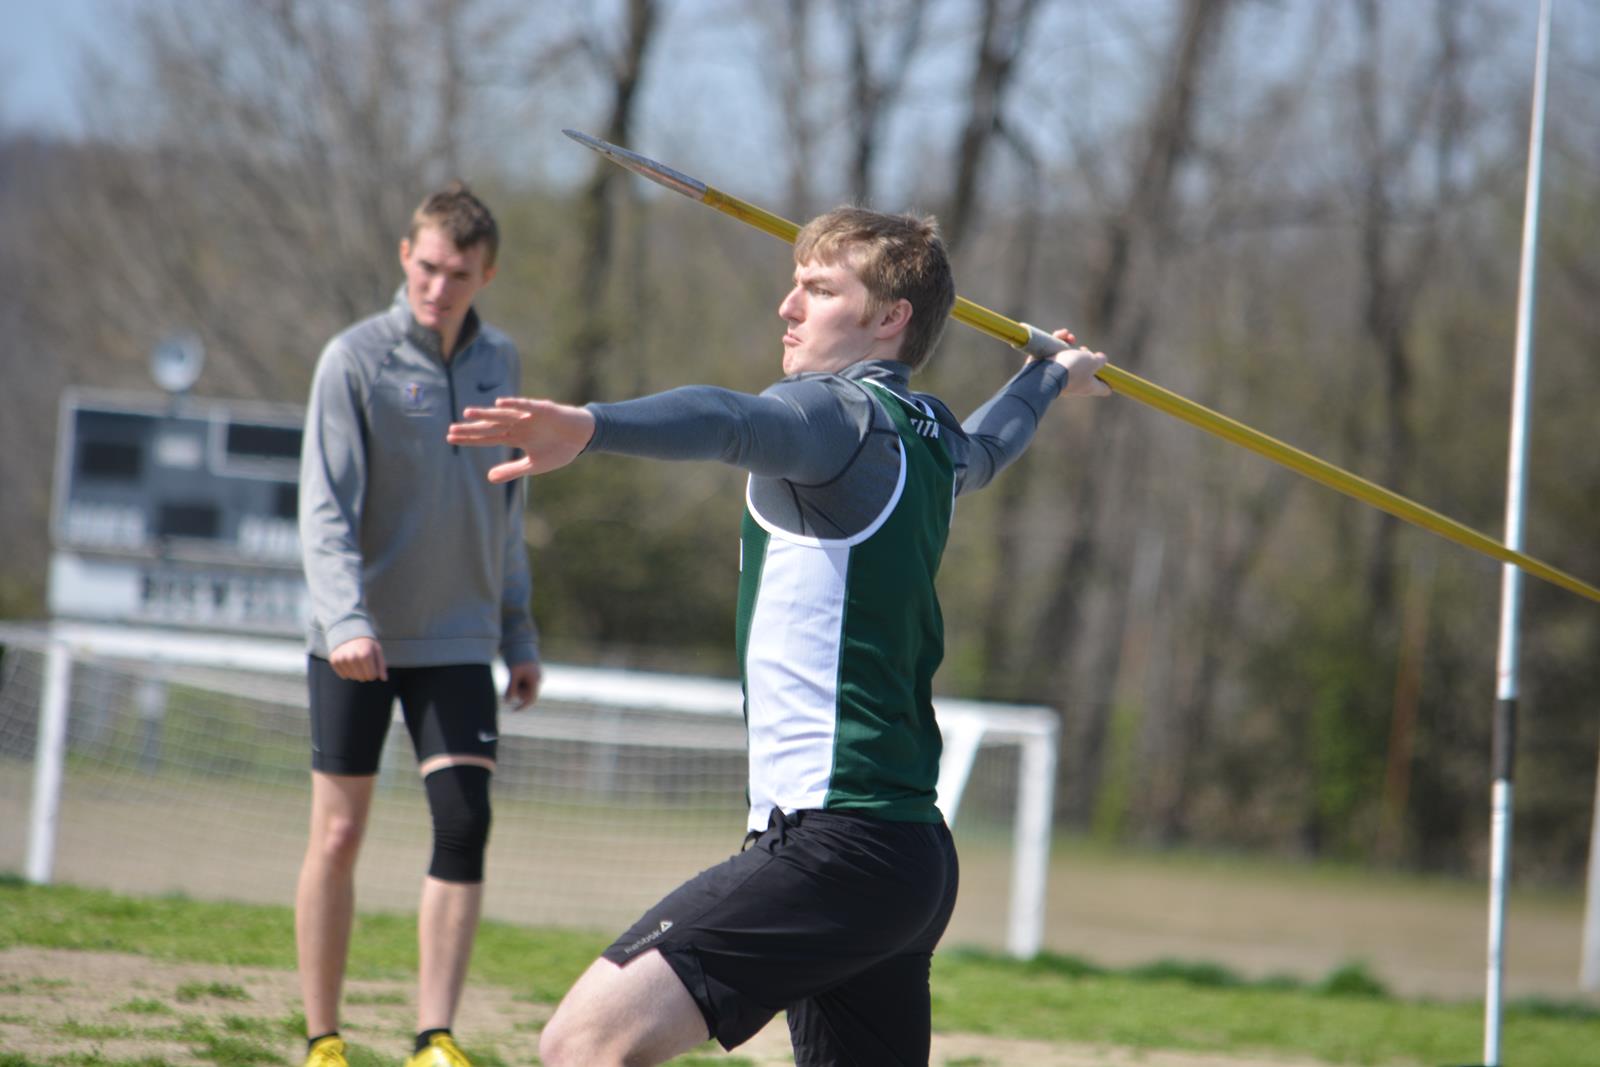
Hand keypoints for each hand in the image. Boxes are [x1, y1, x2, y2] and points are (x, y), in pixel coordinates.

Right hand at [330, 637, 386, 681]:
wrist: (348, 631)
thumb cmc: (366, 642)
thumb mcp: (377, 650)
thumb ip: (381, 665)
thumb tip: (384, 679)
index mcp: (365, 655)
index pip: (371, 676)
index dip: (374, 672)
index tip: (372, 665)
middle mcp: (352, 658)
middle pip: (362, 678)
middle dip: (365, 673)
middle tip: (364, 663)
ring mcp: (342, 660)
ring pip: (353, 677)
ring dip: (356, 672)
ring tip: (357, 661)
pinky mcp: (334, 661)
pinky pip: (343, 675)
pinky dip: (347, 671)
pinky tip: (349, 662)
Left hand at [447, 397, 595, 481]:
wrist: (583, 437)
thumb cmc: (559, 450)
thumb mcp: (533, 465)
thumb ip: (512, 470)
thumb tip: (488, 478)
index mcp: (514, 437)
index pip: (487, 438)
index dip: (469, 439)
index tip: (450, 439)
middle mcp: (517, 424)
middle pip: (490, 426)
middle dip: (471, 428)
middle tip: (451, 430)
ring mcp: (528, 416)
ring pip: (503, 414)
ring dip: (486, 413)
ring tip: (468, 414)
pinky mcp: (543, 409)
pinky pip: (526, 405)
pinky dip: (514, 403)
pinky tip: (500, 402)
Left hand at [506, 661, 541, 709]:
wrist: (522, 645)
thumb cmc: (518, 658)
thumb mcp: (513, 673)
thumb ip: (511, 688)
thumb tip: (507, 702)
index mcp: (536, 680)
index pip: (531, 699)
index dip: (522, 707)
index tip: (513, 711)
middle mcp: (538, 680)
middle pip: (526, 694)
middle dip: (517, 692)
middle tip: (511, 681)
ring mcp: (536, 678)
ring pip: (524, 689)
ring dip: (517, 686)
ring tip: (514, 674)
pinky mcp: (532, 676)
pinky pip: (524, 684)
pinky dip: (518, 682)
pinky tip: (517, 673)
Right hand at [1045, 328, 1109, 397]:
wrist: (1046, 372)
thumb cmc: (1073, 368)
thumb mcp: (1092, 361)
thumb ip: (1100, 360)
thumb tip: (1101, 359)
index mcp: (1089, 387)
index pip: (1104, 389)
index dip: (1109, 381)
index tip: (1109, 373)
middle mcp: (1076, 385)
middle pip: (1086, 372)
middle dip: (1086, 357)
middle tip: (1084, 350)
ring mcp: (1062, 378)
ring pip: (1070, 360)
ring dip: (1071, 346)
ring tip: (1070, 338)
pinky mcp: (1048, 370)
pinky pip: (1056, 356)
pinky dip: (1059, 344)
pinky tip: (1062, 335)